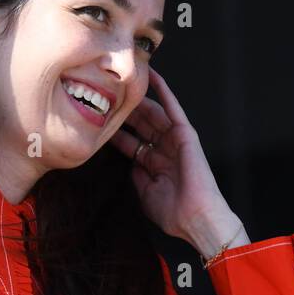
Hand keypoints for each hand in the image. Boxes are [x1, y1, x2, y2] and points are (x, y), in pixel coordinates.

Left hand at [108, 66, 249, 255]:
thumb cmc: (173, 212)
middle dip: (123, 113)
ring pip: (153, 113)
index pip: (131, 143)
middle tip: (106, 98)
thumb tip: (129, 160)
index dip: (115, 133)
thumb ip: (136, 175)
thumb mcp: (145, 193)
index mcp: (154, 165)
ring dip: (138, 99)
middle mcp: (164, 150)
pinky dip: (164, 91)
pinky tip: (152, 75)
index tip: (98, 123)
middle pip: (140, 125)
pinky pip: (173, 108)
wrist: (195, 218)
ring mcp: (175, 140)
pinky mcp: (186, 133)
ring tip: (122, 84)